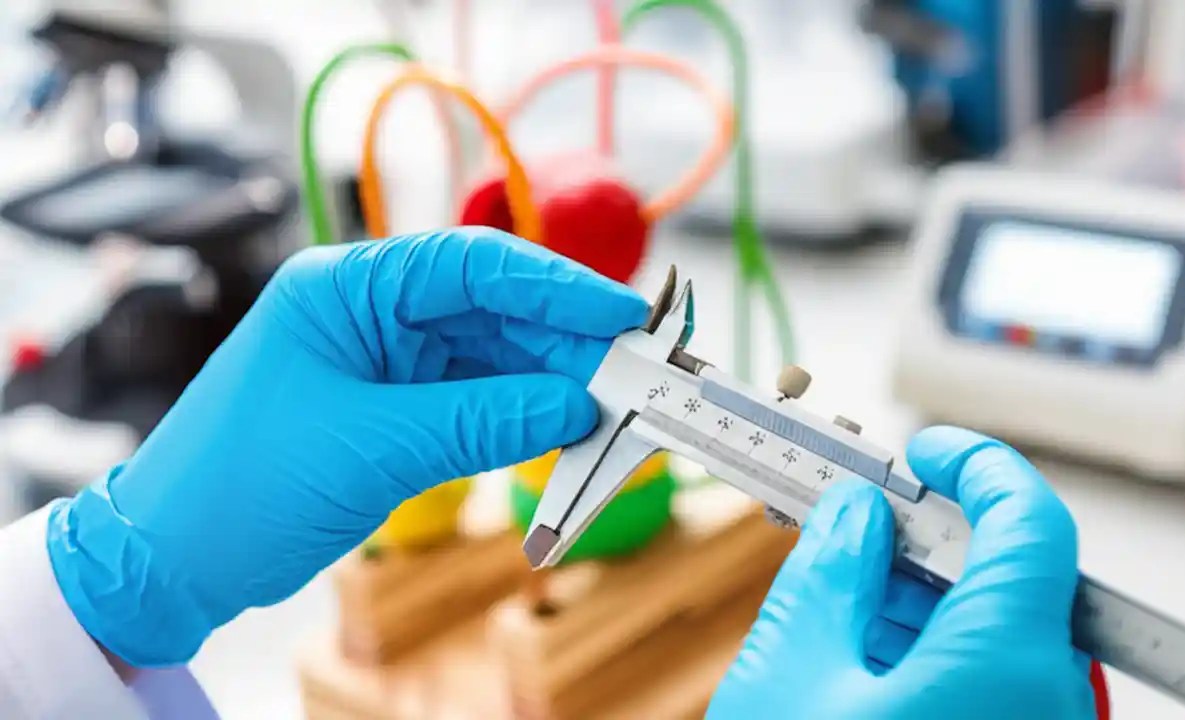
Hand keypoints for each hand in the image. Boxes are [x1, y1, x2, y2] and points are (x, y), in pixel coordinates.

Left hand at [45, 229, 647, 666]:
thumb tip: (576, 405)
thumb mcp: (372, 446)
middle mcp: (373, 310)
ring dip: (550, 383)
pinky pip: (479, 399)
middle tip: (633, 375)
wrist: (177, 557)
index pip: (469, 266)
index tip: (620, 312)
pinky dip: (521, 416)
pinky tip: (563, 430)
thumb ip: (480, 421)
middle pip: (493, 310)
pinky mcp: (400, 406)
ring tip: (609, 409)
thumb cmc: (242, 482)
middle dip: (563, 342)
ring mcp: (388, 359)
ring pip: (494, 356)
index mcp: (347, 286)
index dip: (554, 284)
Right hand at [708, 426, 1095, 718]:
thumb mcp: (792, 676)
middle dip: (928, 542)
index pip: (1028, 521)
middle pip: (1010, 575)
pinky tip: (870, 661)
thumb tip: (854, 513)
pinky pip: (997, 680)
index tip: (924, 453)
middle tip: (859, 528)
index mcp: (1005, 663)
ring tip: (846, 610)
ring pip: (1000, 631)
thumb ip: (827, 574)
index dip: (975, 466)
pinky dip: (938, 654)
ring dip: (925, 603)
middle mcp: (1049, 698)